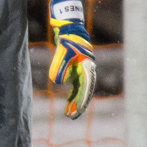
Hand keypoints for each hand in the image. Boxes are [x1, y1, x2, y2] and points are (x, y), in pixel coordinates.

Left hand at [47, 0, 94, 119]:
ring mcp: (82, 72)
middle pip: (85, 92)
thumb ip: (60, 67)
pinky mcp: (77, 72)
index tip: (78, 110)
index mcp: (87, 67)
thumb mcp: (63, 53)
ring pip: (80, 91)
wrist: (69, 30)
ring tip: (68, 114)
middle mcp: (87, 71)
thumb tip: (59, 82)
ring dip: (75, 102)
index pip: (87, 87)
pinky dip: (71, 96)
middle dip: (79, 105)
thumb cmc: (67, 40)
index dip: (82, 99)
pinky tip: (67, 106)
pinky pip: (75, 87)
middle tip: (72, 116)